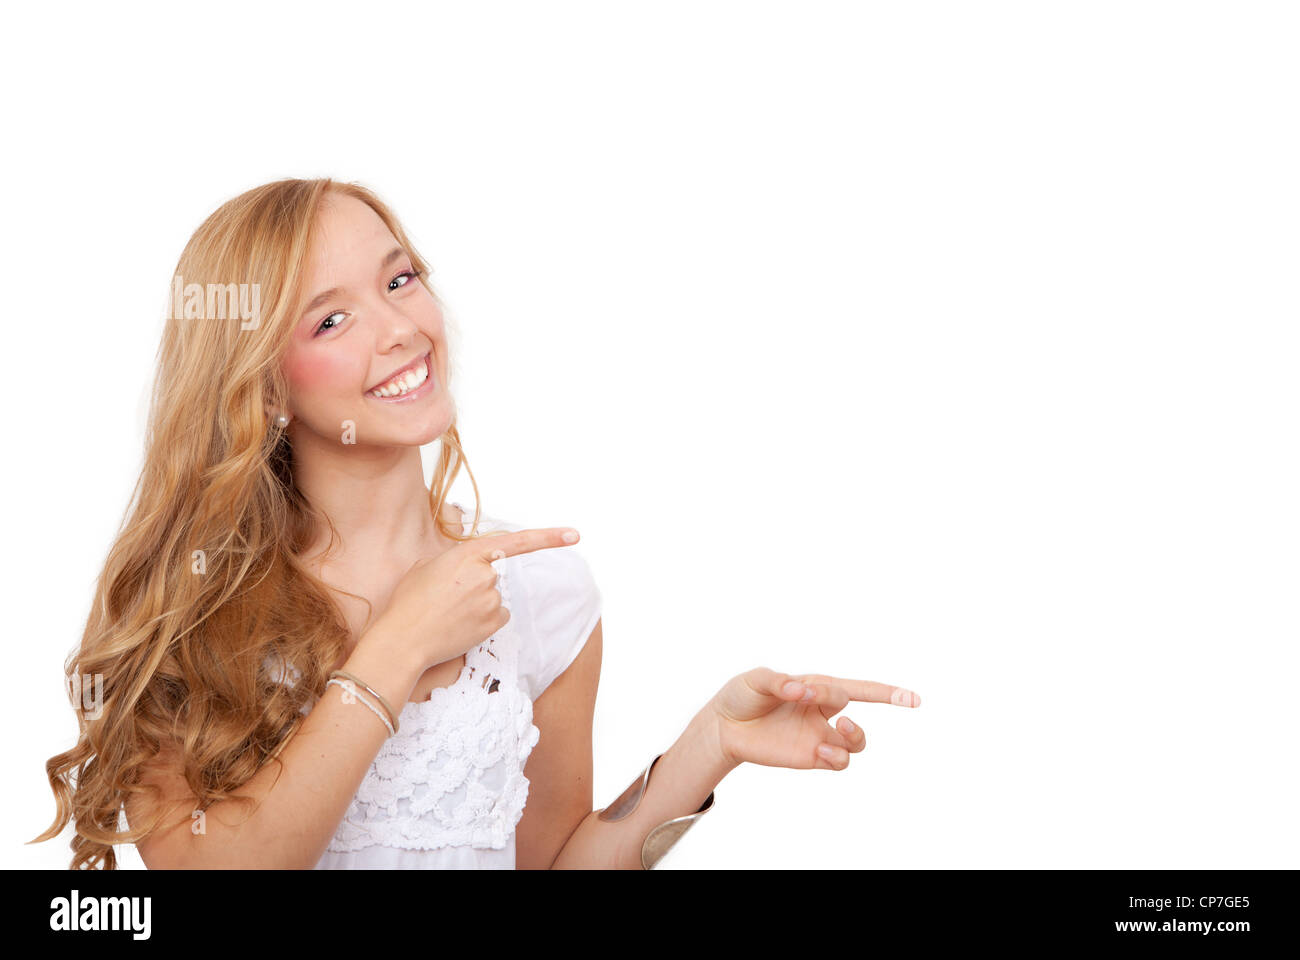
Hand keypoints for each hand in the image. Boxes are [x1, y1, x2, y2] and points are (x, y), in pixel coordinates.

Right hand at [367, 526, 579, 676]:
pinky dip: (482, 621)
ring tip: (447, 614)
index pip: (515, 542)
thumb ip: (456, 561)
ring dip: (477, 605)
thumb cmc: (408, 602)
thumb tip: (469, 567)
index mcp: (467, 555)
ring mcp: (491, 600)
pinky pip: (496, 617)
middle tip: (445, 598)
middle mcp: (485, 575)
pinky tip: (459, 626)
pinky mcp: (493, 623)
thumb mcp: (427, 567)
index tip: (574, 535)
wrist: (403, 639)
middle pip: (492, 576)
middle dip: (474, 585)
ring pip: (494, 598)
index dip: (548, 537)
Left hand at [706, 667, 920, 770]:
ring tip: (837, 728)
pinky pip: (838, 761)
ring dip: (854, 735)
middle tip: (820, 701)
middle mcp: (823, 710)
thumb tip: (801, 691)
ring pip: (856, 741)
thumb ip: (780, 683)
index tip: (913, 699)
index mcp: (815, 686)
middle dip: (852, 699)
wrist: (723, 727)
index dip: (888, 693)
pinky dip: (838, 756)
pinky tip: (822, 750)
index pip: (858, 687)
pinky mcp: (810, 757)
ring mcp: (819, 735)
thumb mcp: (755, 681)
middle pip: (859, 706)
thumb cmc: (741, 696)